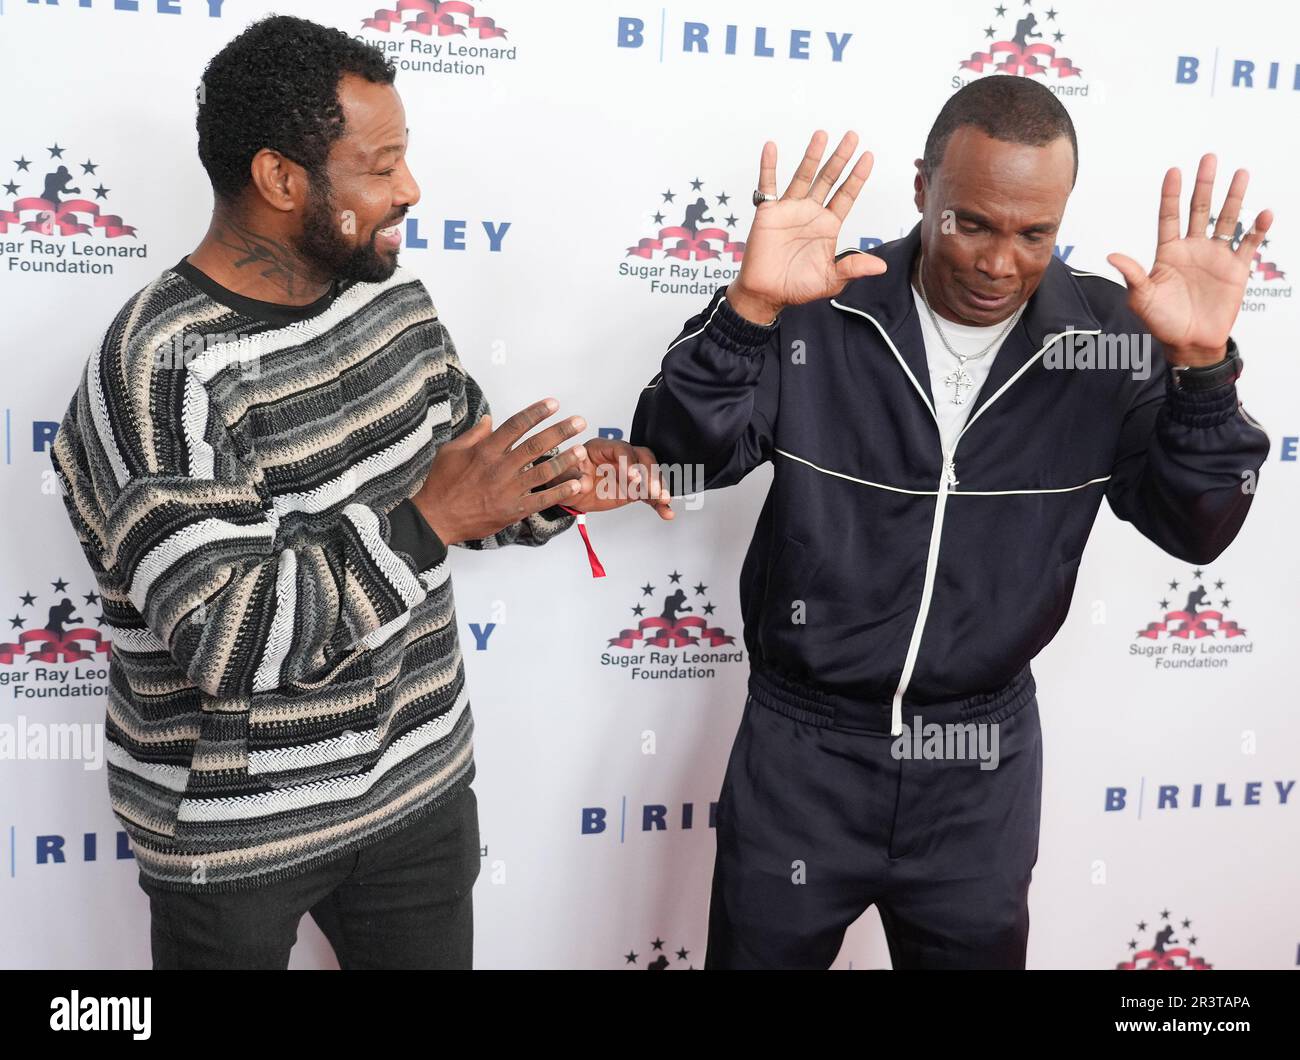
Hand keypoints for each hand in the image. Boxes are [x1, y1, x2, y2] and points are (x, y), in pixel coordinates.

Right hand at [412, 398, 589, 544]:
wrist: (435, 519)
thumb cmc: (441, 484)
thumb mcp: (451, 452)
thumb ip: (474, 435)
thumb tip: (490, 419)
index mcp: (485, 451)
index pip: (516, 425)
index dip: (537, 412)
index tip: (553, 404)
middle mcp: (499, 468)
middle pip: (536, 445)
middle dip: (560, 431)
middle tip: (579, 422)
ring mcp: (507, 490)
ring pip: (543, 471)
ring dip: (566, 460)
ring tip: (583, 450)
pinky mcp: (512, 510)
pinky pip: (541, 500)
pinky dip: (560, 492)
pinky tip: (576, 484)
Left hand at [561, 438, 674, 519]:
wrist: (569, 492)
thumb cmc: (566, 478)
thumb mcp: (562, 477)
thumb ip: (572, 478)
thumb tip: (582, 482)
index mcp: (601, 448)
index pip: (621, 449)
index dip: (629, 462)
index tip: (633, 477)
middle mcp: (619, 457)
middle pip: (642, 457)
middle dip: (649, 473)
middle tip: (651, 490)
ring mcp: (629, 472)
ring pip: (650, 475)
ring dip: (659, 488)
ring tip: (664, 501)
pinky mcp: (634, 489)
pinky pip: (649, 494)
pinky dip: (658, 503)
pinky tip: (666, 512)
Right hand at [726, 130, 887, 323]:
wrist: (766, 294)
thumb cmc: (797, 287)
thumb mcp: (830, 280)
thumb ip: (853, 267)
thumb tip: (881, 266)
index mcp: (827, 226)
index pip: (846, 195)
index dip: (857, 177)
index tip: (868, 156)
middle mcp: (810, 213)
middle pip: (828, 179)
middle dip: (840, 158)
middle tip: (852, 136)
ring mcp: (789, 210)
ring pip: (803, 176)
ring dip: (812, 156)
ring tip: (822, 135)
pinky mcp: (768, 213)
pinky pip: (767, 186)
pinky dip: (768, 166)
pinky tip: (772, 147)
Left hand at [1106, 155, 1273, 366]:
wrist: (1190, 343)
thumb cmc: (1162, 322)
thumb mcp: (1142, 299)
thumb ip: (1132, 275)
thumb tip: (1112, 256)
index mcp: (1168, 253)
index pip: (1169, 216)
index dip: (1172, 194)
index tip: (1175, 170)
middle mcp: (1193, 249)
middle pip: (1199, 209)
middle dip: (1204, 184)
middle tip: (1209, 158)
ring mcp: (1215, 256)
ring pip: (1227, 219)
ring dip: (1234, 197)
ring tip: (1240, 174)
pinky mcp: (1236, 269)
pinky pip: (1248, 244)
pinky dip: (1257, 229)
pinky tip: (1262, 213)